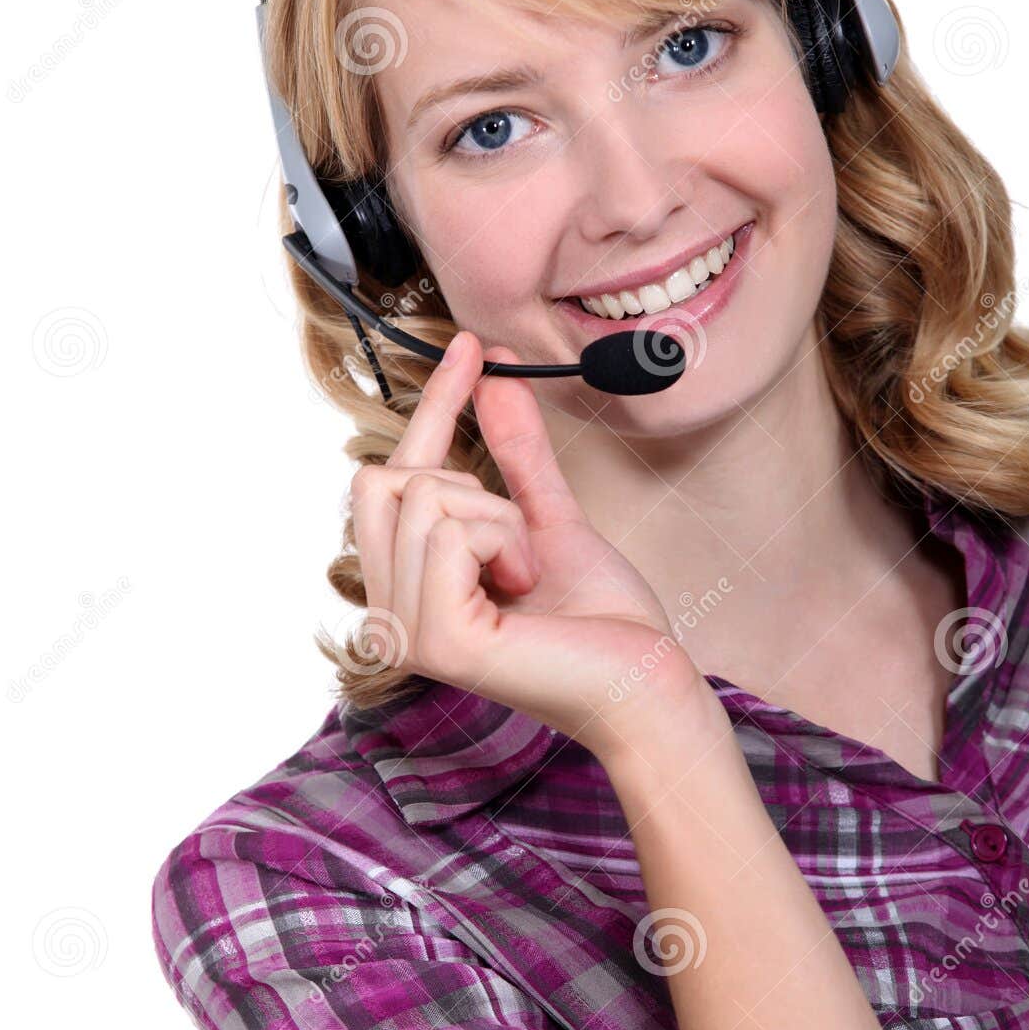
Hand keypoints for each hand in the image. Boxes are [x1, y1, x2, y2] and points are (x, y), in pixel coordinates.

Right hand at [349, 329, 709, 760]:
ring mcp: (405, 631)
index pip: (392, 478)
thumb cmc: (604, 621)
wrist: (647, 683)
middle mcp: (389, 613)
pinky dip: (504, 539)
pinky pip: (450, 530)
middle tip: (518, 540)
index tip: (473, 347)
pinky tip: (525, 588)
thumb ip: (515, 453)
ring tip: (529, 575)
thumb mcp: (548, 517)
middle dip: (465, 486)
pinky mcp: (436, 639)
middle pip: (381, 479)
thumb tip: (494, 376)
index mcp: (408, 589)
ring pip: (422, 497)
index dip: (432, 404)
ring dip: (498, 519)